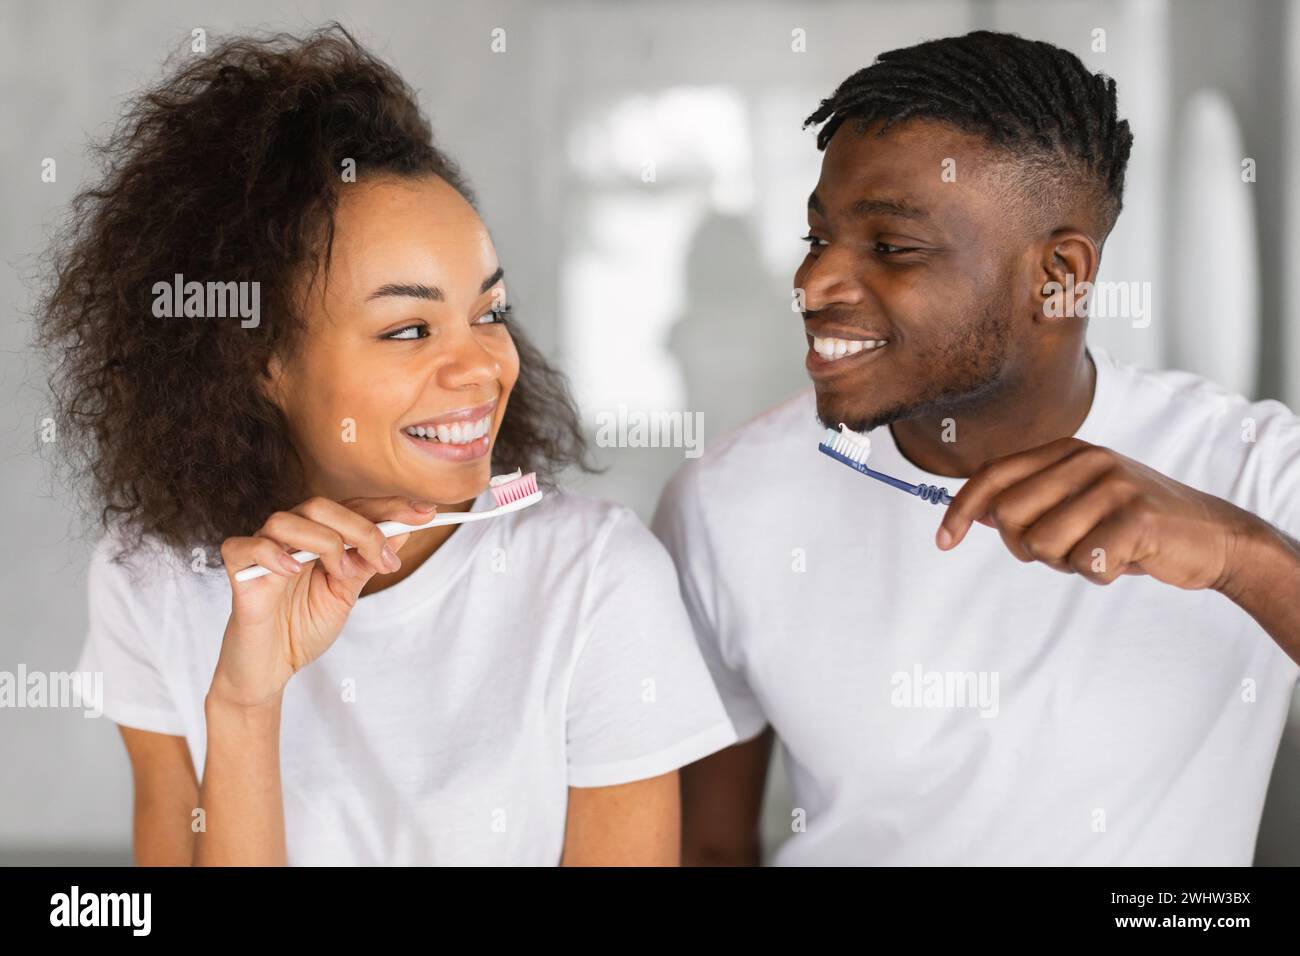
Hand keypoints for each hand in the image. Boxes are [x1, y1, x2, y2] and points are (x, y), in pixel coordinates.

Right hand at [210, 495, 437, 708]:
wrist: (270, 669)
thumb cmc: (302, 628)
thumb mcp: (346, 594)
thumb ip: (366, 562)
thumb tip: (401, 529)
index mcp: (317, 538)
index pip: (351, 508)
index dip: (388, 507)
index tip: (426, 512)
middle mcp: (290, 538)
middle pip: (321, 507)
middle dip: (362, 528)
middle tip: (385, 561)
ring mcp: (262, 553)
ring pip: (286, 520)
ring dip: (323, 542)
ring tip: (340, 573)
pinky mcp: (238, 574)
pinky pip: (245, 546)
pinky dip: (270, 554)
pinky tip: (291, 571)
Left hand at [935, 437, 1265, 591]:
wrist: (1214, 536)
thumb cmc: (1135, 524)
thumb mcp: (1080, 500)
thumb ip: (1033, 500)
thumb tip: (978, 512)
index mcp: (1067, 450)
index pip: (993, 476)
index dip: (961, 509)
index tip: (944, 541)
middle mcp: (1087, 459)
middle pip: (1009, 517)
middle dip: (1026, 548)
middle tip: (1064, 551)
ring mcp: (1113, 485)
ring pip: (1042, 545)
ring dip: (1066, 563)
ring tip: (1099, 552)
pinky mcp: (1136, 517)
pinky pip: (1084, 563)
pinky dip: (1098, 574)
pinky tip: (1124, 561)